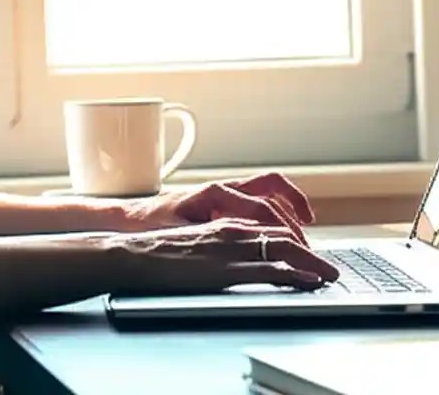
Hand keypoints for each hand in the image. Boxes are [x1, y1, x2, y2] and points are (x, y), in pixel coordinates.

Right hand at [105, 218, 339, 293]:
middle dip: (310, 249)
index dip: (294, 233)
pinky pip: (270, 269)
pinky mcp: (227, 269)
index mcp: (224, 218)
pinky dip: (294, 274)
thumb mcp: (193, 233)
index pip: (269, 219)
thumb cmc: (156, 247)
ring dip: (310, 260)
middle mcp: (232, 227)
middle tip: (327, 265)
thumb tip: (234, 248)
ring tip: (326, 274)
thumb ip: (217, 236)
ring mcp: (231, 247)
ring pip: (283, 247)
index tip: (306, 248)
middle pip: (283, 231)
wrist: (132, 254)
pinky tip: (306, 281)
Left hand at [122, 172, 316, 243]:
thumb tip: (238, 248)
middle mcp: (223, 187)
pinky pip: (259, 194)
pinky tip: (285, 222)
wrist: (132, 217)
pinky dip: (277, 204)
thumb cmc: (151, 225)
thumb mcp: (180, 236)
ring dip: (290, 205)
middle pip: (272, 195)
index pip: (261, 209)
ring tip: (306, 229)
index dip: (285, 231)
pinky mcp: (224, 199)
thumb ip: (210, 240)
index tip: (302, 250)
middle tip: (307, 249)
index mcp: (214, 194)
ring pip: (269, 187)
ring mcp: (225, 190)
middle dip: (293, 222)